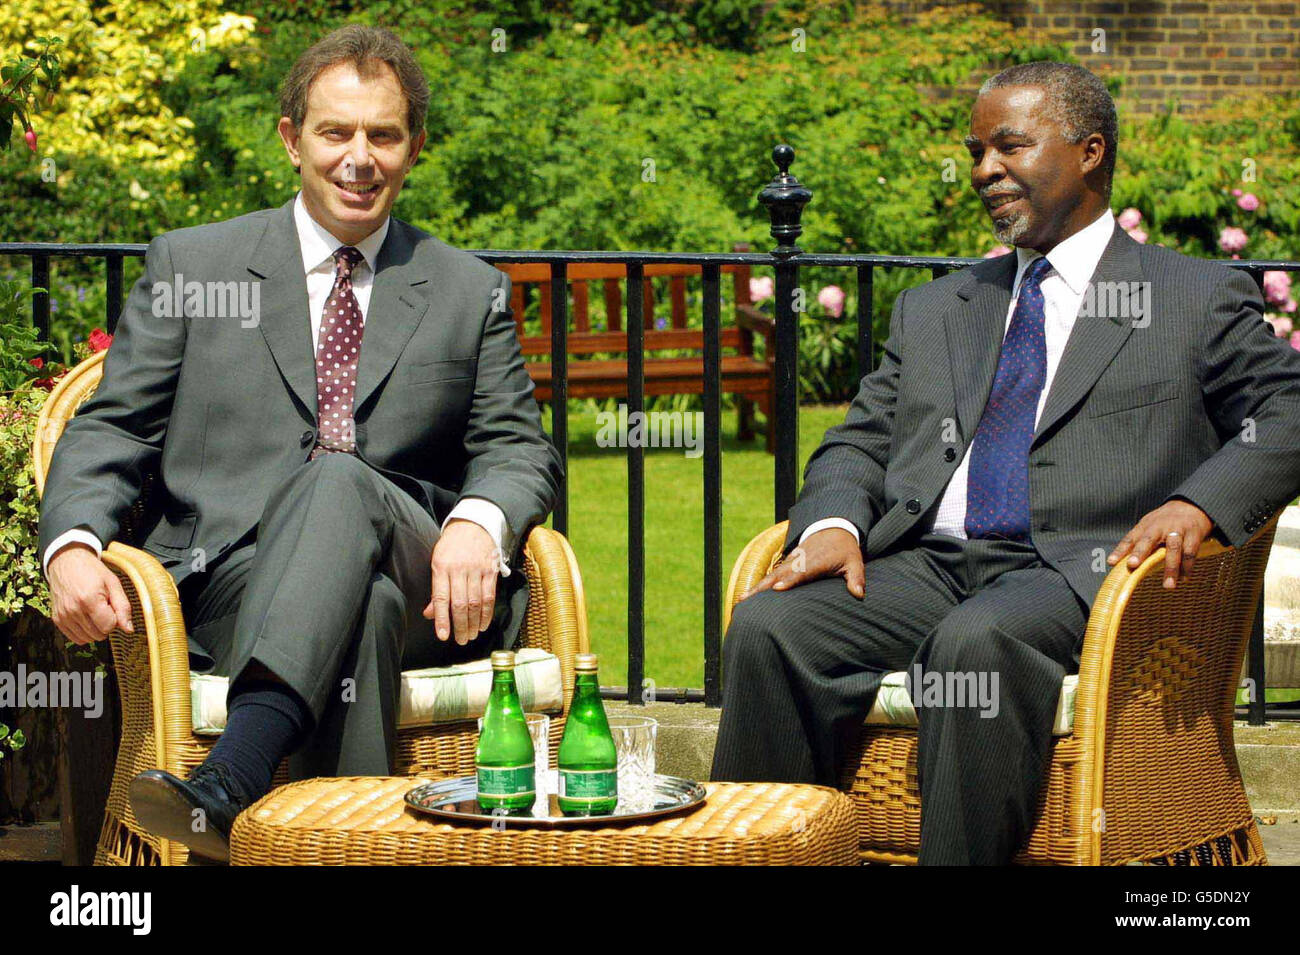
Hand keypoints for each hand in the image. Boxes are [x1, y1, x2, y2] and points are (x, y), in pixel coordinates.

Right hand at [47, 544, 133, 644]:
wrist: (67, 562)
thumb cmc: (92, 571)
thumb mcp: (114, 584)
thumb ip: (123, 607)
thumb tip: (129, 629)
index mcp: (89, 599)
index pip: (109, 626)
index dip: (115, 618)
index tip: (111, 605)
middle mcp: (73, 610)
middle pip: (99, 634)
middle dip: (106, 623)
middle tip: (103, 606)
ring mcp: (63, 616)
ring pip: (88, 638)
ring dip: (95, 628)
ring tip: (93, 610)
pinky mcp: (57, 619)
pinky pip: (76, 638)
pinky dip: (84, 632)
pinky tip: (86, 617)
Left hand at [423, 519, 500, 644]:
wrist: (473, 524)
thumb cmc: (451, 546)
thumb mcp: (437, 562)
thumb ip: (436, 589)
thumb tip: (430, 614)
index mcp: (441, 567)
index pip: (442, 598)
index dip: (442, 619)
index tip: (443, 636)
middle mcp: (459, 569)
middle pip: (460, 603)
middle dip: (460, 626)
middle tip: (460, 641)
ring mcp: (477, 570)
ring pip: (476, 602)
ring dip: (474, 623)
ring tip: (471, 636)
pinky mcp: (491, 571)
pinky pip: (489, 596)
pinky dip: (487, 613)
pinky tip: (483, 624)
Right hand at [741, 527, 864, 600]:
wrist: (833, 527)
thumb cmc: (845, 550)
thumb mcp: (854, 562)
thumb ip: (856, 578)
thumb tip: (859, 594)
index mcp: (816, 561)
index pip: (802, 572)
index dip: (790, 580)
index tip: (778, 589)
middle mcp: (800, 560)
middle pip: (779, 574)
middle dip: (763, 587)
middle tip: (747, 599)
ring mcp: (791, 561)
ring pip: (771, 574)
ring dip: (756, 587)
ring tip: (741, 600)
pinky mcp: (787, 563)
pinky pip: (772, 574)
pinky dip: (760, 584)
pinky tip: (748, 594)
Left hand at [1107, 500, 1213, 589]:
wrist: (1191, 506)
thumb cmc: (1164, 522)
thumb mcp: (1148, 528)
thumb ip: (1137, 544)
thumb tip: (1121, 565)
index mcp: (1145, 526)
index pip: (1130, 539)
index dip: (1120, 550)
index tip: (1111, 562)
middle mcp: (1159, 527)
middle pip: (1148, 539)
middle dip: (1140, 552)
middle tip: (1133, 565)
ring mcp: (1177, 530)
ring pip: (1173, 548)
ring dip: (1171, 568)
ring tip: (1168, 586)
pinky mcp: (1194, 535)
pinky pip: (1190, 552)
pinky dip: (1187, 566)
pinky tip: (1184, 578)